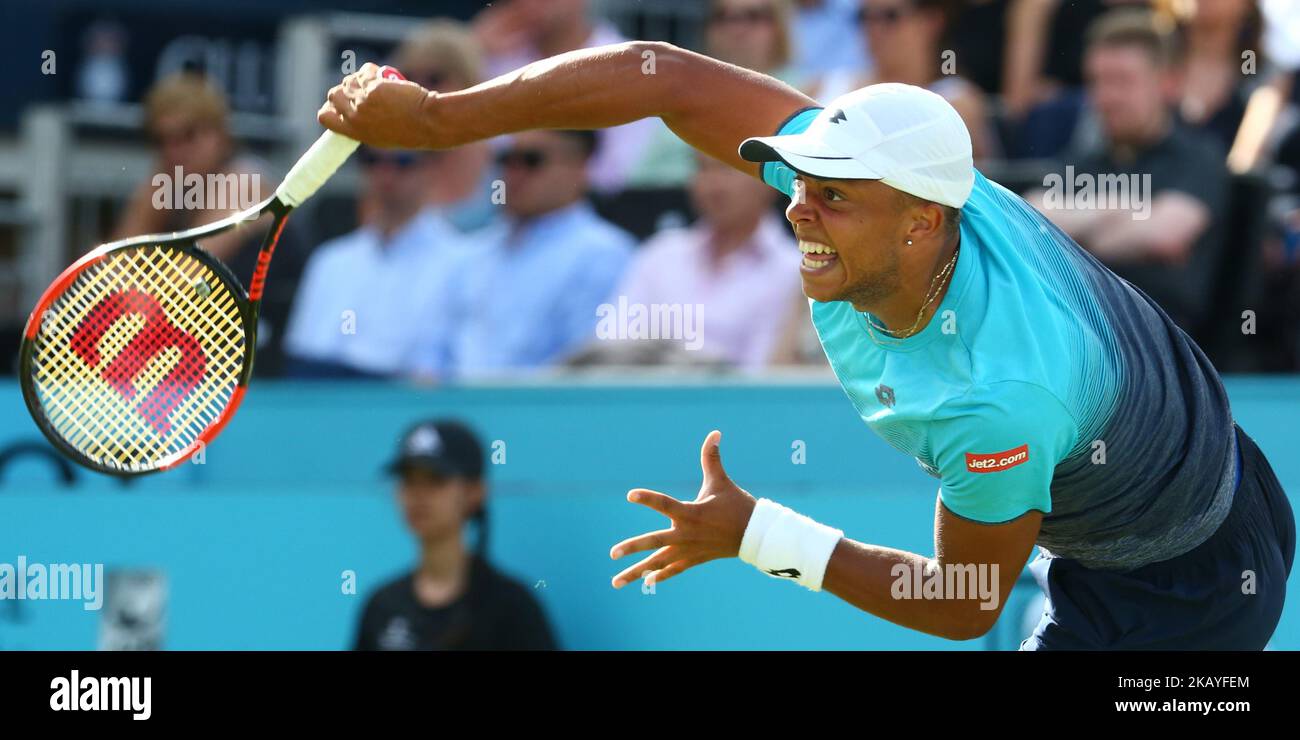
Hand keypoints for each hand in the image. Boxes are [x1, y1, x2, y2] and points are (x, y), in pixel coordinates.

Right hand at [317, 63, 435, 148]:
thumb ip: (364, 125)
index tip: (340, 103)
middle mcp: (355, 117)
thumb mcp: (381, 136)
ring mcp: (363, 101)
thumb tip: (352, 111)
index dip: (330, 107)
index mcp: (355, 132)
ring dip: (360, 78)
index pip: (325, 117)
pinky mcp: (374, 87)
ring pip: (349, 81)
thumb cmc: (411, 131)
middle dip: (345, 89)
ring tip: (375, 82)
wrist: (428, 123)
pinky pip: (365, 72)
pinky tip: (383, 75)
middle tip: (361, 88)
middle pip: (333, 94)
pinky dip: (372, 71)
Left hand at [610, 430, 756, 588]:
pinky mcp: (693, 560)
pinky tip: (643, 583)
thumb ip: (712, 458)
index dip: (648, 499)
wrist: (754, 535)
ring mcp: (688, 550)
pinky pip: (672, 570)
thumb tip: (714, 432)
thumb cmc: (735, 505)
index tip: (630, 495)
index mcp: (690, 513)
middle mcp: (686, 534)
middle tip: (612, 553)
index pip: (664, 504)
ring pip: (658, 563)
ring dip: (636, 573)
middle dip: (632, 548)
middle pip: (655, 542)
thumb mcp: (721, 482)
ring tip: (615, 582)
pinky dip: (658, 577)